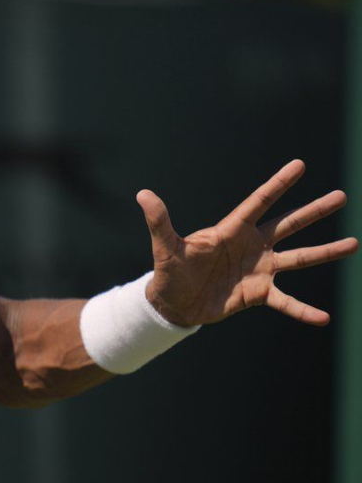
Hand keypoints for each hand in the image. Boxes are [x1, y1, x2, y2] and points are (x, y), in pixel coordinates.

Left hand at [138, 160, 356, 326]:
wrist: (174, 303)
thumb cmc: (169, 272)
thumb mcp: (166, 247)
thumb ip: (160, 222)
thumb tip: (142, 194)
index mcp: (232, 230)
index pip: (259, 202)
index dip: (278, 184)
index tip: (299, 164)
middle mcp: (252, 246)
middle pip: (288, 224)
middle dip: (313, 211)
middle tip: (342, 196)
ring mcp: (259, 269)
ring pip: (299, 257)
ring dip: (325, 252)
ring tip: (354, 243)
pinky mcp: (259, 294)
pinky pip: (286, 302)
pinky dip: (303, 310)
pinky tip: (324, 318)